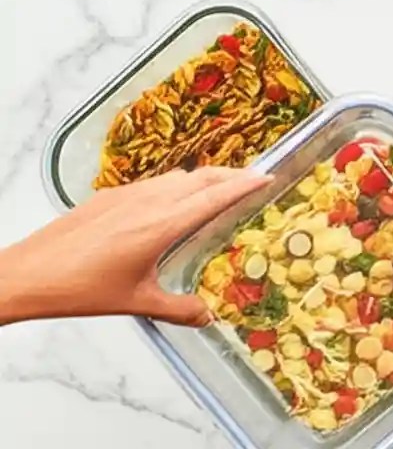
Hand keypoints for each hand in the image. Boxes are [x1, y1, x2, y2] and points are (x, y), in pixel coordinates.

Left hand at [0, 167, 270, 326]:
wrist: (28, 274)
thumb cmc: (81, 289)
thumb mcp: (136, 303)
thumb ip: (177, 309)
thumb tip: (206, 316)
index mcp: (162, 225)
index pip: (214, 196)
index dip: (244, 185)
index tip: (266, 177)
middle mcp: (149, 202)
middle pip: (200, 177)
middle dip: (230, 175)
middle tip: (252, 178)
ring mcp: (127, 195)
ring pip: (176, 176)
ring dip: (203, 177)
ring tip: (218, 188)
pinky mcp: (108, 197)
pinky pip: (153, 182)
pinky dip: (176, 184)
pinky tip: (171, 202)